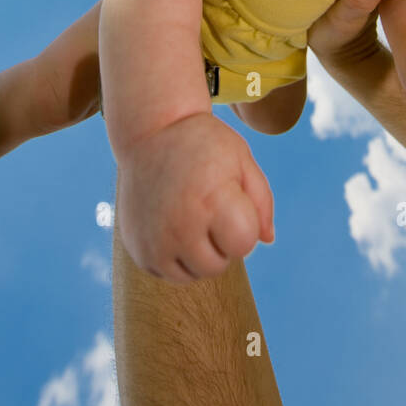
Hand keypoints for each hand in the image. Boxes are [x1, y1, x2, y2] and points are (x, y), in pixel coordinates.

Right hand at [116, 112, 274, 283]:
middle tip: (210, 207)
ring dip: (199, 253)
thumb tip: (267, 239)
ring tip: (192, 216)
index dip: (244, 223)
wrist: (149, 132)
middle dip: (222, 242)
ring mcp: (154, 242)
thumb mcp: (241, 158)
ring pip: (194, 274)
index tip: (231, 198)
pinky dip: (175, 255)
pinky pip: (168, 272)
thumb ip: (261, 201)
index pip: (244, 244)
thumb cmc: (203, 145)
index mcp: (210, 200)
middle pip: (218, 265)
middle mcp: (179, 226)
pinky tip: (173, 224)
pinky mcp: (138, 250)